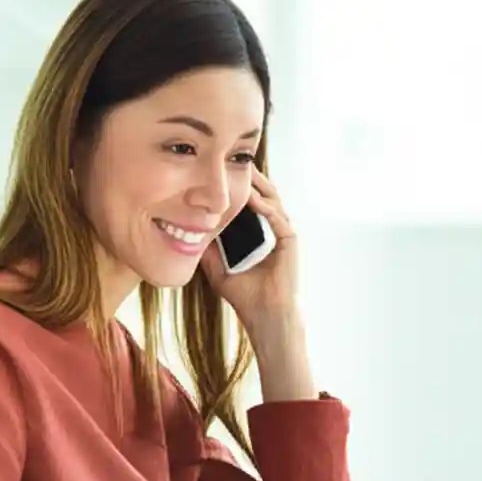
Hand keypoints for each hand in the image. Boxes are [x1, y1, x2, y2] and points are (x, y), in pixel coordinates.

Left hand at [200, 165, 297, 328]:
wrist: (266, 318)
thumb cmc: (249, 300)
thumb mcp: (219, 271)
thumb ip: (208, 253)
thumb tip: (191, 236)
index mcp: (266, 237)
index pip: (256, 204)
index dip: (243, 188)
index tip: (227, 175)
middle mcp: (278, 232)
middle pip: (266, 196)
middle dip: (252, 178)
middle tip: (234, 161)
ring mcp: (286, 236)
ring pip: (273, 201)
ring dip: (258, 185)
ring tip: (242, 169)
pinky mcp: (290, 242)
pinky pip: (277, 217)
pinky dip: (264, 206)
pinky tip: (250, 196)